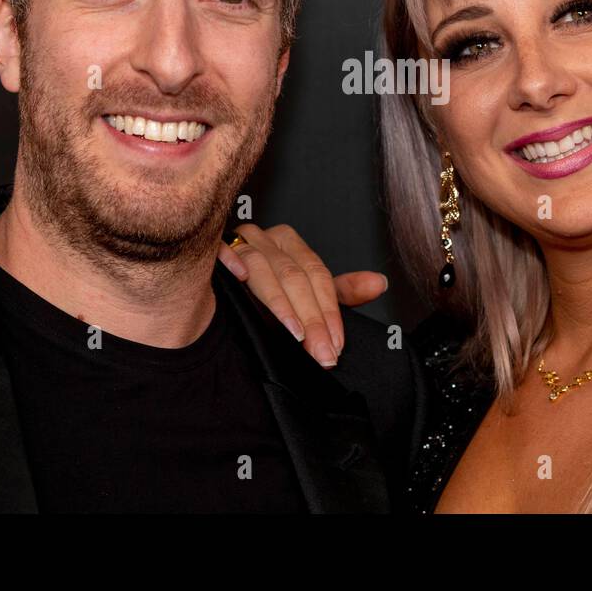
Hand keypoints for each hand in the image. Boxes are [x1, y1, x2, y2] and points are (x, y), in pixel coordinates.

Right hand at [216, 223, 387, 367]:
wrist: (217, 283)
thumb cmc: (265, 288)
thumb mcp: (306, 291)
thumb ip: (342, 291)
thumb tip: (380, 283)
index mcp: (290, 243)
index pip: (317, 275)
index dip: (328, 311)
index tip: (335, 345)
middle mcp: (266, 237)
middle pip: (294, 276)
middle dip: (310, 319)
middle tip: (320, 353)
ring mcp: (238, 242)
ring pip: (264, 269)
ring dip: (279, 304)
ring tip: (294, 334)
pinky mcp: (211, 249)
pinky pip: (221, 250)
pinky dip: (231, 262)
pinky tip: (239, 277)